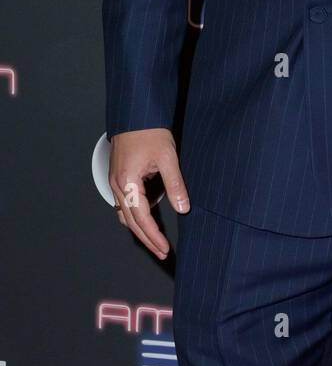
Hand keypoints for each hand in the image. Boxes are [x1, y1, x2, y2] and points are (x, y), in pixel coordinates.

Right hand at [108, 127, 189, 259]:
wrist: (136, 113)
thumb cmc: (150, 131)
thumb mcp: (168, 157)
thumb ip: (175, 184)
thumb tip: (183, 208)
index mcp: (127, 182)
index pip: (141, 218)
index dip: (153, 235)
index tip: (164, 248)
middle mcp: (117, 185)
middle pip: (130, 221)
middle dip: (146, 239)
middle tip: (161, 252)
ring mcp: (116, 181)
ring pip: (125, 214)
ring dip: (139, 229)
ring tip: (154, 241)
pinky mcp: (119, 176)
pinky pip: (124, 203)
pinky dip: (134, 216)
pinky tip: (144, 220)